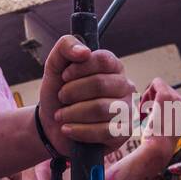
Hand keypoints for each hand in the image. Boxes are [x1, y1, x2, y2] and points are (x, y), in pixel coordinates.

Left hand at [38, 35, 133, 155]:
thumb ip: (66, 47)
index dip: (80, 68)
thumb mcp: (55, 65)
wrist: (52, 124)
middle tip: (61, 97)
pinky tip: (67, 129)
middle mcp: (125, 86)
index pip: (103, 60)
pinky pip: (103, 131)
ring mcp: (127, 110)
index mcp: (113, 66)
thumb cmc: (60, 91)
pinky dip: (79, 130)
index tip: (64, 76)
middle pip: (100, 84)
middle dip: (72, 92)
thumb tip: (84, 51)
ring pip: (100, 108)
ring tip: (61, 115)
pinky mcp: (123, 133)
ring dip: (72, 113)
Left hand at [137, 77, 180, 160]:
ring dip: (148, 98)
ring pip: (160, 86)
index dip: (157, 105)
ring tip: (144, 112)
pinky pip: (156, 82)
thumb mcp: (166, 128)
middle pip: (165, 91)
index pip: (170, 98)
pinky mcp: (166, 96)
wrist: (158, 148)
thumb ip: (166, 116)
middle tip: (144, 114)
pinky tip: (143, 109)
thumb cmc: (158, 142)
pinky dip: (147, 93)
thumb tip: (156, 106)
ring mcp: (177, 99)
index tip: (151, 115)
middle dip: (152, 100)